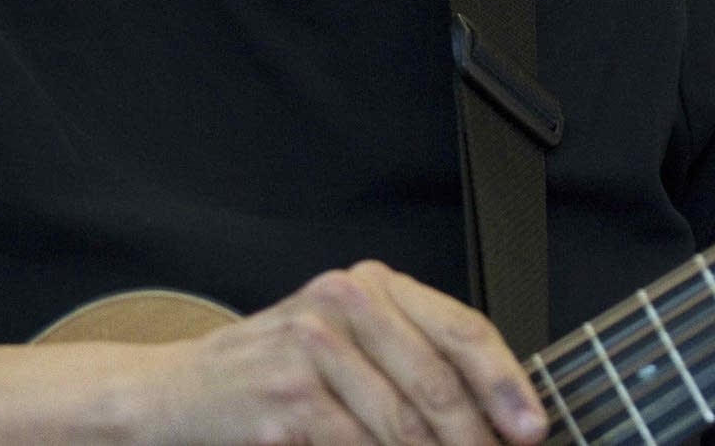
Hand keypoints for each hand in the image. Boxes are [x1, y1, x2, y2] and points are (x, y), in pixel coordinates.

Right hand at [140, 261, 548, 444]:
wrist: (181, 392)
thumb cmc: (277, 373)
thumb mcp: (348, 343)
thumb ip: (414, 360)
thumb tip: (494, 412)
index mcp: (372, 285)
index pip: (462, 328)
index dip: (506, 383)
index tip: (533, 427)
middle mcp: (345, 302)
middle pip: (439, 382)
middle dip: (477, 440)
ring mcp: (313, 347)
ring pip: (404, 425)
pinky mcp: (289, 398)